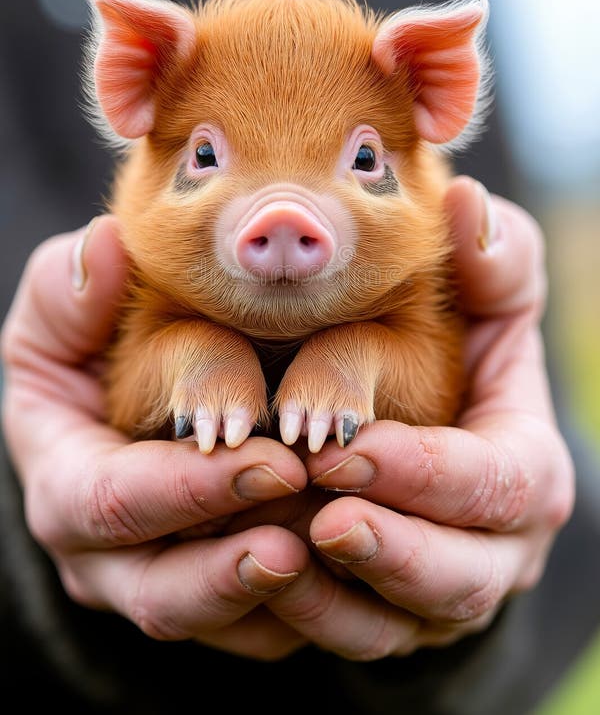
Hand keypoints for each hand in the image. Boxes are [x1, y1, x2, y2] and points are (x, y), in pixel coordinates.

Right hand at [0, 216, 314, 658]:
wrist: (125, 410)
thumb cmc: (90, 353)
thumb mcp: (66, 314)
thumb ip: (72, 286)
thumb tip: (104, 250)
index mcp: (68, 486)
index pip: (112, 504)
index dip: (183, 490)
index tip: (266, 458)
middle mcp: (112, 558)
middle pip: (164, 593)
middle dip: (232, 568)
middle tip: (303, 535)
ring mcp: (171, 586)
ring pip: (230, 625)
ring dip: (286, 599)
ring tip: (346, 555)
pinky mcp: (229, 602)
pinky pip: (272, 628)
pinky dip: (318, 605)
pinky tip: (366, 565)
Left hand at [284, 177, 573, 653]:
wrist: (422, 419)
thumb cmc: (457, 342)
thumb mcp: (484, 296)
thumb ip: (491, 257)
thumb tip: (469, 207)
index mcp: (524, 467)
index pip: (499, 485)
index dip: (431, 475)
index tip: (344, 448)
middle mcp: (495, 546)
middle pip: (461, 577)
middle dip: (393, 552)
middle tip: (323, 519)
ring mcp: (439, 591)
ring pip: (397, 626)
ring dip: (337, 600)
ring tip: (273, 556)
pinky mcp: (386, 614)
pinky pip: (348, 635)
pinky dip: (303, 614)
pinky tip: (253, 574)